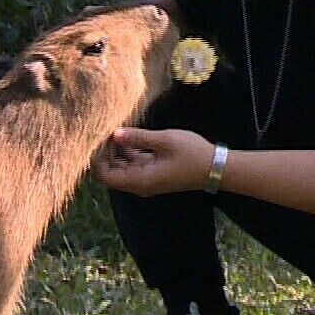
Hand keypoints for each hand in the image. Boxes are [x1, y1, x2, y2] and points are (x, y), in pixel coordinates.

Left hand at [93, 127, 214, 195]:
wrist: (216, 168)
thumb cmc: (192, 154)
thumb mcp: (164, 141)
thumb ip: (137, 137)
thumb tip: (114, 133)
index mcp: (138, 180)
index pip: (103, 175)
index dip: (98, 157)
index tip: (104, 137)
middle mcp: (138, 184)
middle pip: (109, 172)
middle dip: (105, 152)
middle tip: (109, 130)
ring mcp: (145, 180)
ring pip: (120, 168)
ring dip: (116, 151)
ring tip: (119, 130)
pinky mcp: (152, 174)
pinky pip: (132, 165)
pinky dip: (128, 152)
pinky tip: (131, 135)